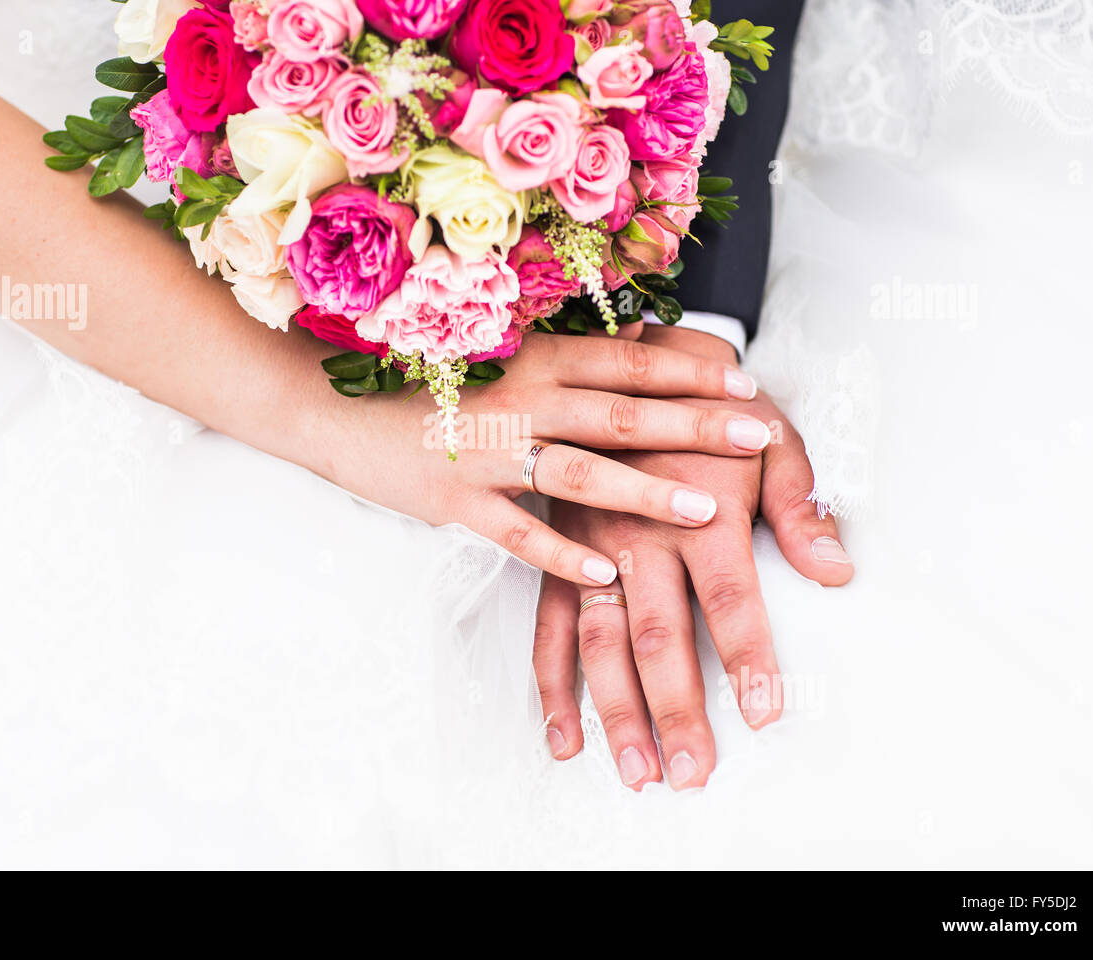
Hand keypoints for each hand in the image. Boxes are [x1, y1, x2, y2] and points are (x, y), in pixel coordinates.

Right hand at [309, 328, 773, 587]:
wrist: (336, 411)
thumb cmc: (427, 382)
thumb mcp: (496, 359)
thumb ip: (562, 362)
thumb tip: (635, 353)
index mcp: (533, 357)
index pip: (628, 361)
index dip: (691, 372)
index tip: (749, 384)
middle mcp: (517, 398)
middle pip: (620, 412)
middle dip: (693, 424)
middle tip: (755, 436)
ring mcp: (487, 451)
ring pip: (578, 471)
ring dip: (644, 490)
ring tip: (703, 509)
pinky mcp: (457, 499)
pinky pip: (519, 531)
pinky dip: (563, 552)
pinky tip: (608, 567)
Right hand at [532, 330, 853, 788]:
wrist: (629, 350)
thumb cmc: (711, 396)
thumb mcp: (772, 436)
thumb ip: (801, 506)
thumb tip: (837, 570)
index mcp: (699, 506)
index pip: (732, 599)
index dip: (749, 661)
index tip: (763, 716)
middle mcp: (636, 531)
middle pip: (658, 635)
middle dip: (677, 708)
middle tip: (692, 771)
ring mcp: (588, 540)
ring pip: (597, 640)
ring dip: (615, 709)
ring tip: (636, 768)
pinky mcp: (555, 542)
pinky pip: (546, 621)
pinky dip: (552, 680)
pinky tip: (564, 731)